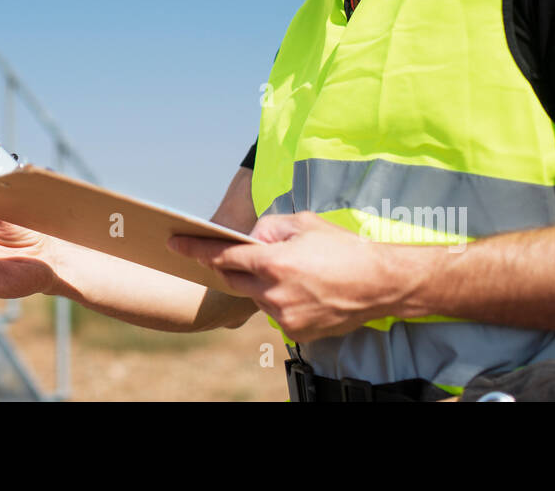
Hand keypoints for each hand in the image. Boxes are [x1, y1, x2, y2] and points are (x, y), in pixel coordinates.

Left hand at [167, 211, 406, 341]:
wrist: (379, 284)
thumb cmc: (344, 248)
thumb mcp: (304, 223)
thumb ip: (269, 227)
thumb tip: (248, 237)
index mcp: (274, 262)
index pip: (223, 255)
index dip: (195, 249)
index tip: (174, 244)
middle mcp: (273, 292)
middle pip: (234, 279)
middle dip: (231, 266)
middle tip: (237, 256)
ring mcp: (283, 315)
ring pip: (255, 296)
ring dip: (262, 283)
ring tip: (293, 271)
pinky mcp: (294, 331)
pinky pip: (274, 312)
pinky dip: (279, 299)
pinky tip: (303, 289)